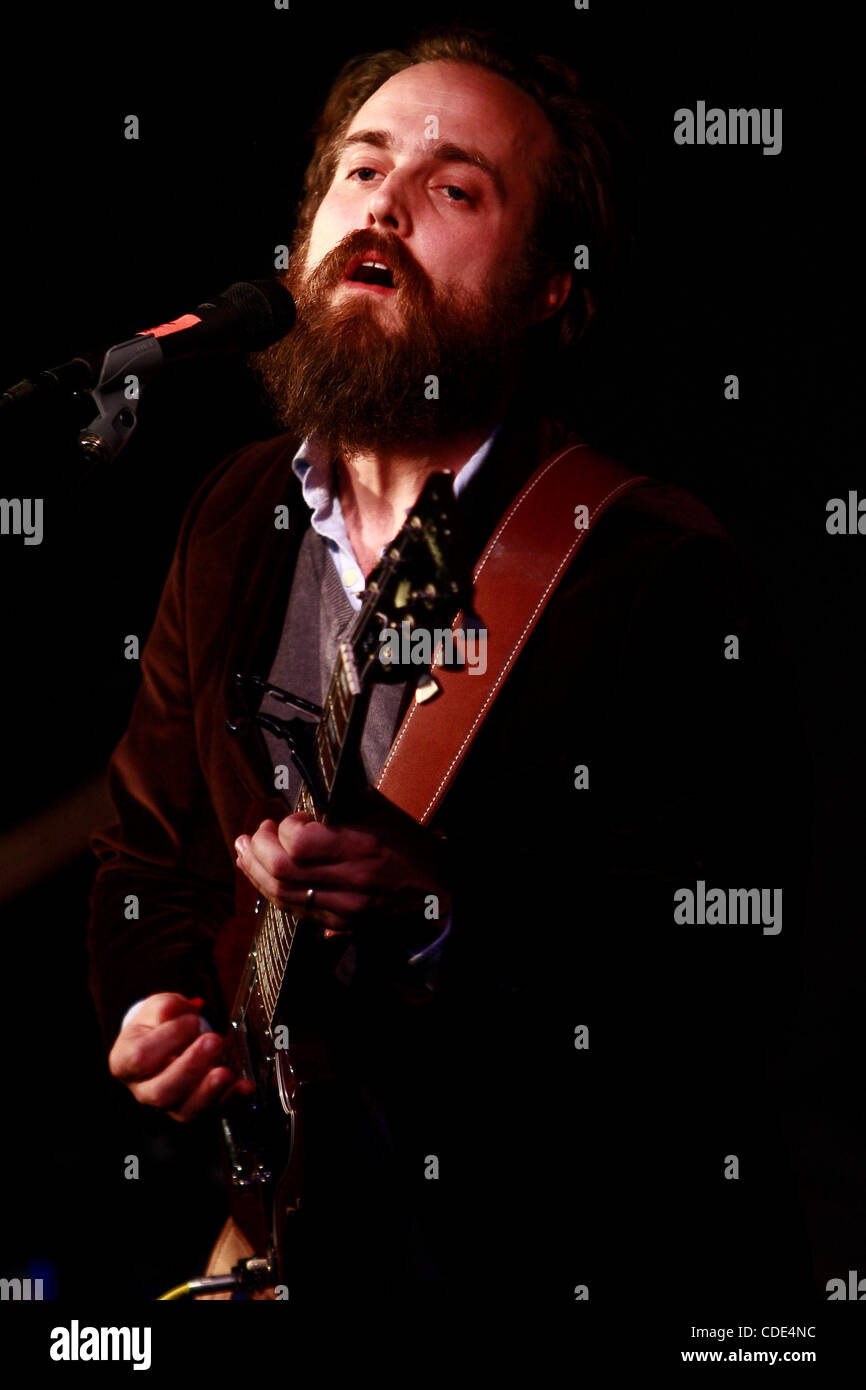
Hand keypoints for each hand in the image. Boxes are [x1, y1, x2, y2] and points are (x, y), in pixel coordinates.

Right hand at [108, 992, 253, 1122]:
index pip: (140, 1058)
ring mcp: (170, 1105)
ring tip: (226, 1071)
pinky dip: (232, 1101)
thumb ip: (165, 1007)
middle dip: (190, 1067)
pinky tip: (244, 1086)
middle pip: (162, 1092)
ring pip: (186, 1111)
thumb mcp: (156, 1008)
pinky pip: (214, 1113)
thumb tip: (177, 1009)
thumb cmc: (157, 1025)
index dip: (166, 1039)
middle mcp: (144, 1090)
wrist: (166, 1041)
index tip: (190, 1020)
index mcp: (126, 1064)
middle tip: (213, 1041)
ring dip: (210, 1091)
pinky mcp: (197, 1109)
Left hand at [234, 789, 451, 934]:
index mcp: (360, 847)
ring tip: (244, 852)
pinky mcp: (340, 921)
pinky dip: (272, 892)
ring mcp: (343, 906)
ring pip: (281, 894)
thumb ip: (343, 800)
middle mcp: (349, 880)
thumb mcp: (381, 811)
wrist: (439, 890)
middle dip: (257, 849)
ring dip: (254, 872)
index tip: (292, 818)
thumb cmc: (410, 844)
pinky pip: (294, 911)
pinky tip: (262, 877)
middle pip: (281, 871)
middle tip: (254, 832)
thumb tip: (309, 783)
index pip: (299, 842)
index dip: (285, 827)